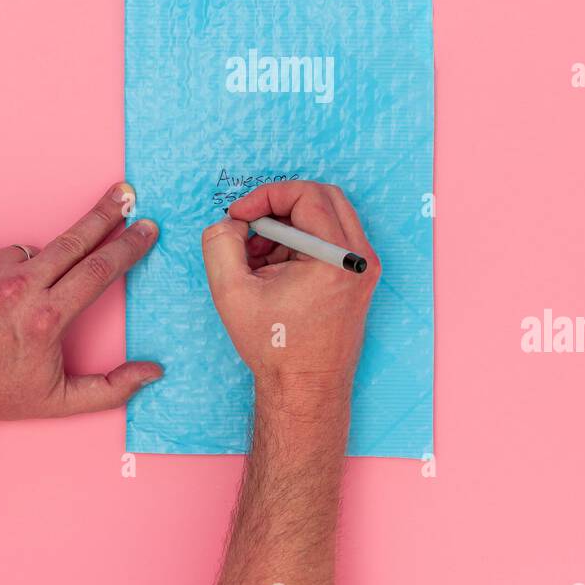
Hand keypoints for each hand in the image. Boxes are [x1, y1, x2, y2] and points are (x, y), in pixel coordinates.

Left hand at [0, 183, 162, 447]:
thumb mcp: (57, 403)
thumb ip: (112, 388)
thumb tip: (153, 371)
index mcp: (45, 319)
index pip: (99, 269)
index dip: (128, 246)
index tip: (146, 228)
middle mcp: (16, 288)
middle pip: (74, 240)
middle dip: (105, 214)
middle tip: (124, 193)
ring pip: (31, 251)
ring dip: (37, 266)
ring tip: (19, 301)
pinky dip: (1, 268)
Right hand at [201, 181, 379, 409]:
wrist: (305, 389)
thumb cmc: (275, 348)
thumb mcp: (231, 292)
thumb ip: (221, 244)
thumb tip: (230, 221)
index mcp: (337, 258)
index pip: (306, 195)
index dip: (265, 196)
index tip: (238, 215)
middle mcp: (360, 258)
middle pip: (322, 196)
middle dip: (279, 204)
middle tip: (249, 225)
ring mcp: (363, 267)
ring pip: (327, 214)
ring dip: (288, 222)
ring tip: (258, 254)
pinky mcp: (358, 276)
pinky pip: (331, 236)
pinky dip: (300, 239)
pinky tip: (275, 267)